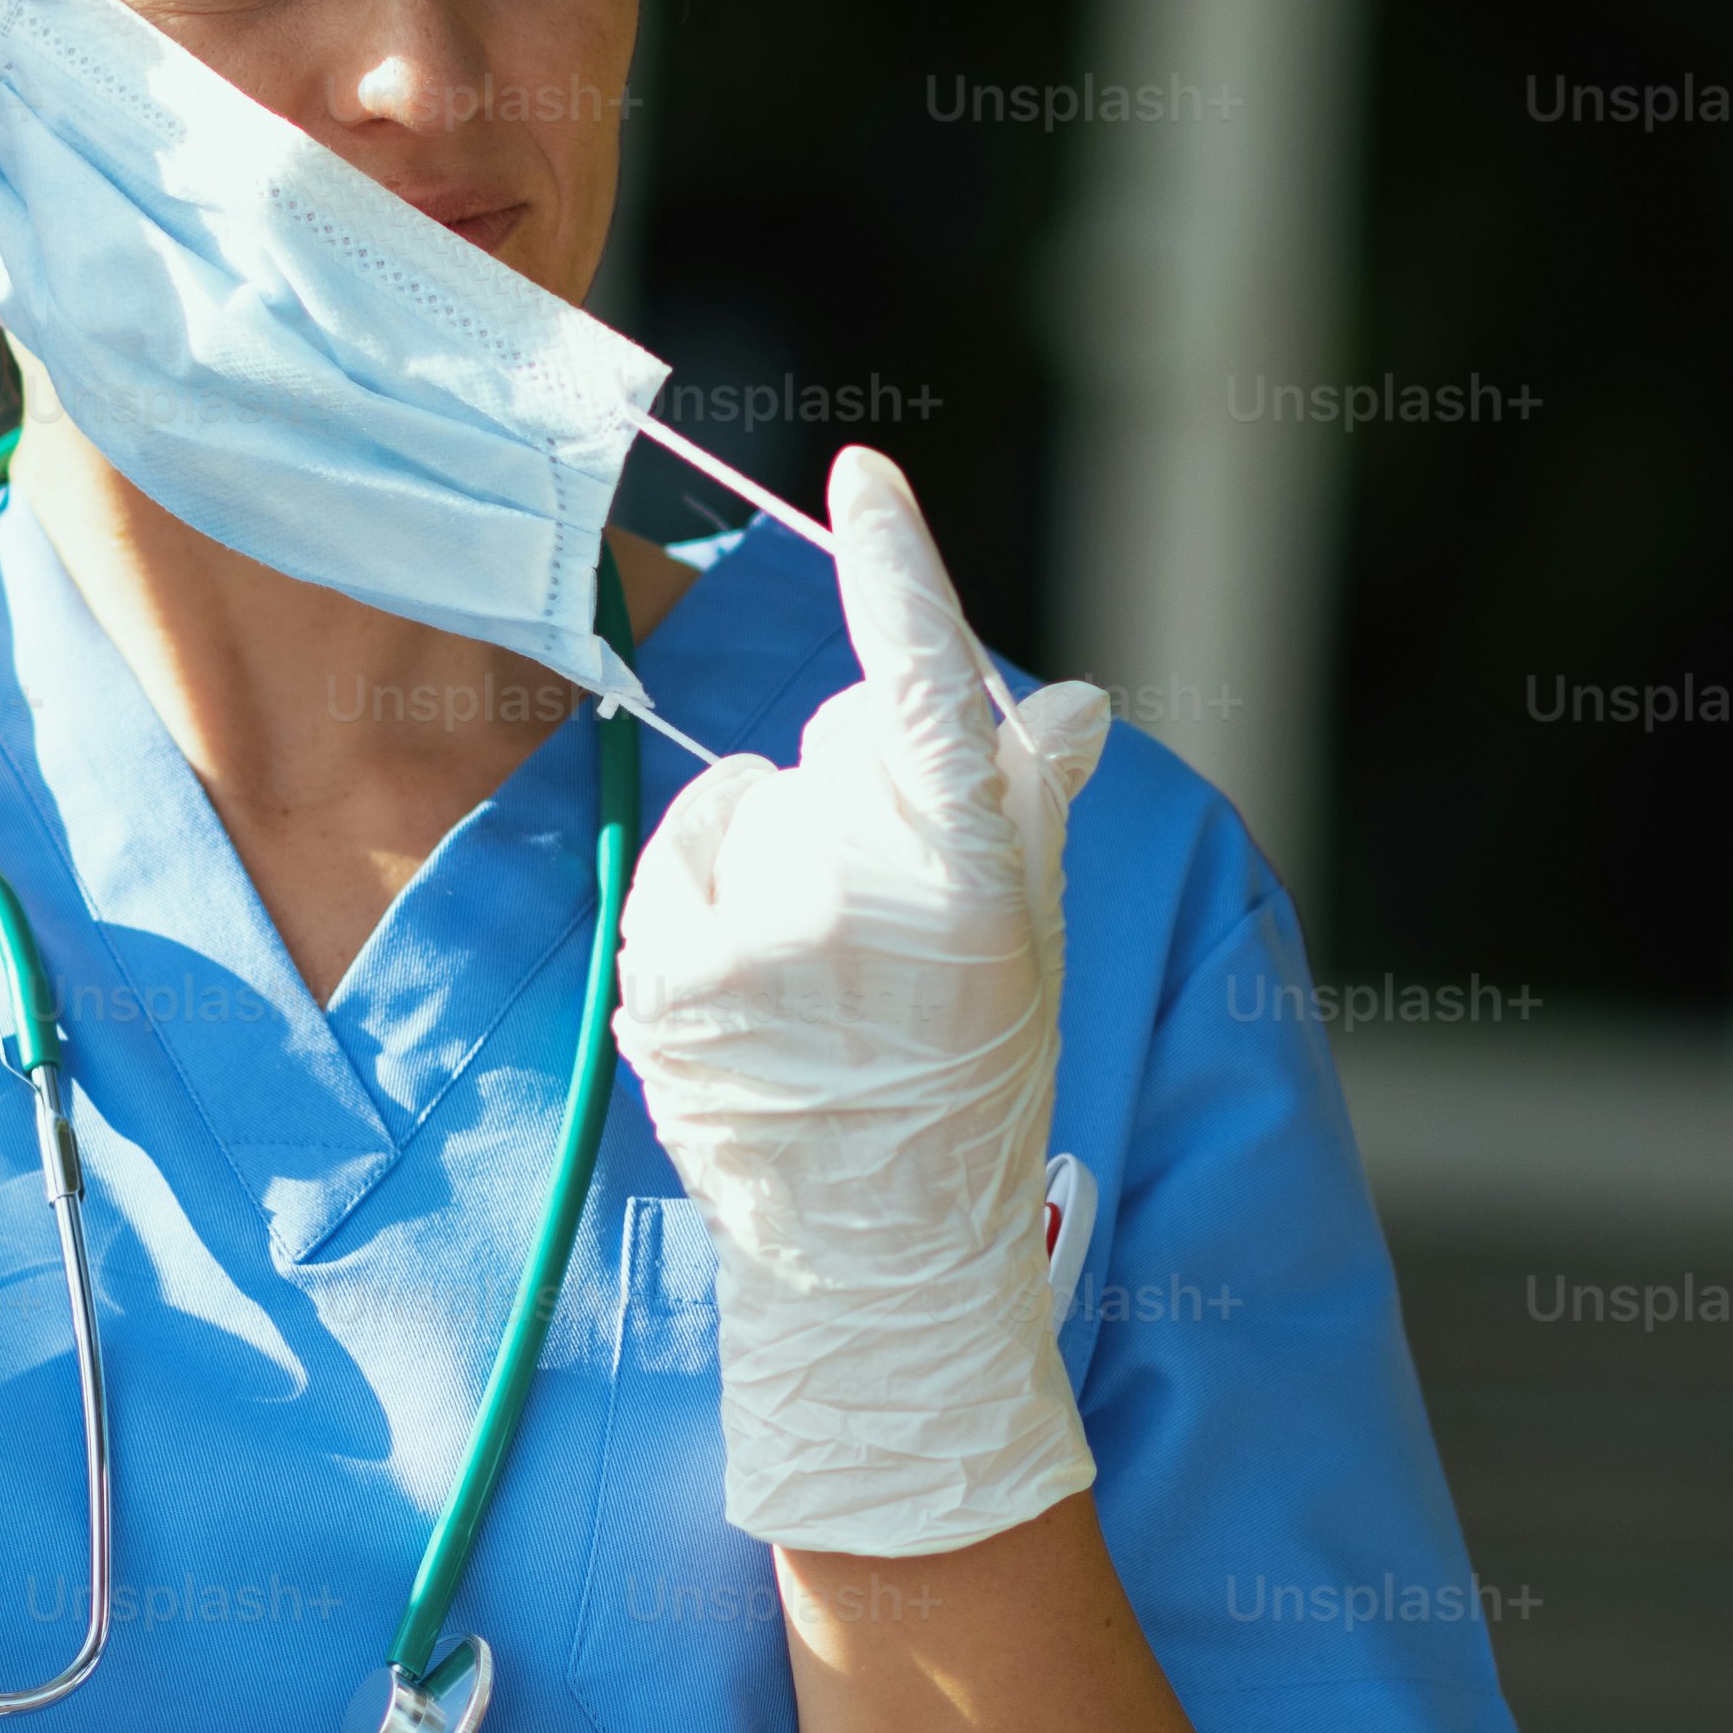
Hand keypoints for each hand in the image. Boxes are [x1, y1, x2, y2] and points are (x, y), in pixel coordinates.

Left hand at [611, 447, 1114, 1556]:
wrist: (885, 1260)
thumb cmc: (979, 1089)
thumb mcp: (1036, 942)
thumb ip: (1032, 805)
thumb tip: (1067, 699)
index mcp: (972, 876)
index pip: (927, 684)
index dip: (900, 571)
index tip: (867, 473)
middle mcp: (859, 893)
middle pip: (841, 739)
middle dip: (862, 790)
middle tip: (896, 913)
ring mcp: (753, 938)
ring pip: (751, 797)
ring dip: (776, 848)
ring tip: (821, 969)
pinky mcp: (666, 977)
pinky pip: (681, 861)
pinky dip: (708, 897)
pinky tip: (755, 986)